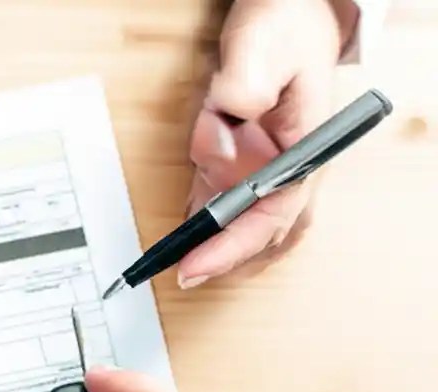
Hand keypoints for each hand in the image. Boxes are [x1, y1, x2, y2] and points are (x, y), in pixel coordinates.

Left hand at [178, 0, 358, 287]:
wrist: (296, 10)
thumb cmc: (285, 27)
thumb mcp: (261, 50)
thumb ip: (240, 88)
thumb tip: (217, 137)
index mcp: (305, 150)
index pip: (270, 216)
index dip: (231, 248)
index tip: (194, 266)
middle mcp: (294, 165)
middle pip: (262, 232)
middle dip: (222, 257)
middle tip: (180, 273)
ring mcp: (275, 165)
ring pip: (248, 223)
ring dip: (217, 244)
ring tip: (180, 259)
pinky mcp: (253, 158)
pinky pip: (233, 200)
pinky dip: (210, 220)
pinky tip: (188, 228)